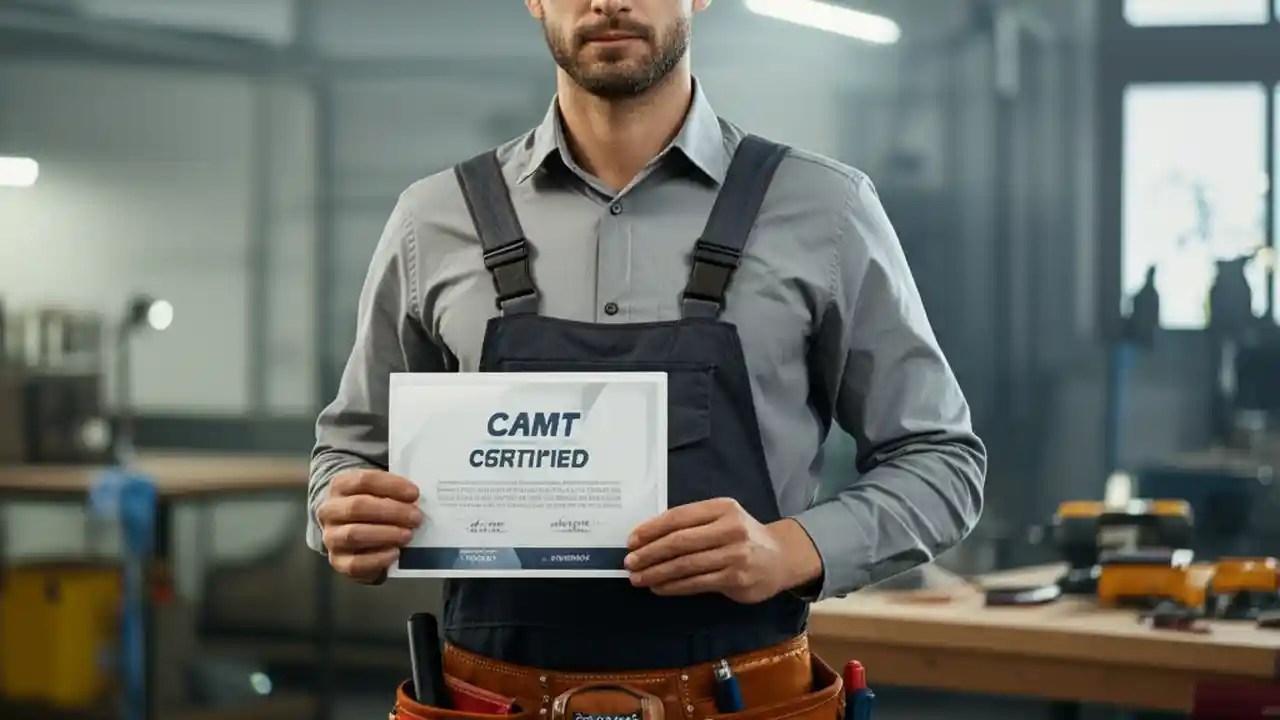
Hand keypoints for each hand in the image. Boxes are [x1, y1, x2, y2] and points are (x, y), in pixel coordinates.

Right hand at [317, 469, 421, 583]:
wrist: (350, 533)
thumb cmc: (372, 507)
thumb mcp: (380, 492)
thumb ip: (395, 493)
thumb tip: (417, 501)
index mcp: (340, 486)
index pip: (364, 480)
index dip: (391, 486)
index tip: (414, 494)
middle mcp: (330, 510)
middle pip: (358, 506)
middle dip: (392, 512)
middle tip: (415, 517)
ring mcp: (331, 537)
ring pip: (354, 534)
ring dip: (386, 534)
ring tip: (407, 534)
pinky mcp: (338, 561)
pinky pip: (355, 563)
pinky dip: (378, 558)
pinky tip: (395, 553)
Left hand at [624, 498, 822, 603]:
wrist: (780, 557)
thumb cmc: (742, 535)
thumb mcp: (722, 518)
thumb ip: (693, 523)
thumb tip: (649, 537)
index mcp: (721, 508)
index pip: (678, 517)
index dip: (651, 529)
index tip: (632, 540)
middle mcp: (729, 528)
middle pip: (679, 541)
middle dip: (650, 553)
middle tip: (630, 563)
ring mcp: (734, 555)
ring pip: (686, 565)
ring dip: (657, 573)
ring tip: (639, 578)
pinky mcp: (735, 578)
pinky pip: (696, 583)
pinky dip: (673, 587)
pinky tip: (659, 587)